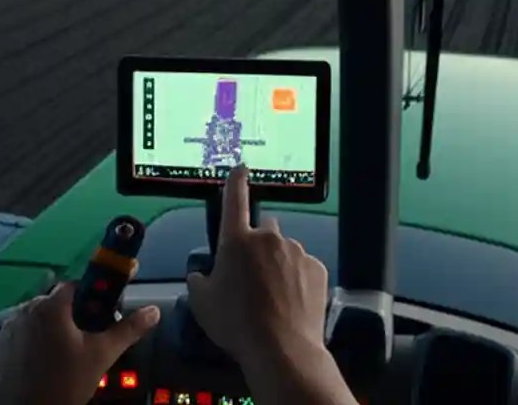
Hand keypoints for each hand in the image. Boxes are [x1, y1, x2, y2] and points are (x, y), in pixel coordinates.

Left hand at [0, 281, 159, 404]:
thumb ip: (128, 329)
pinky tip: (47, 359)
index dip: (92, 295)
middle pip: (57, 301)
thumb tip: (154, 311)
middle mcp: (26, 308)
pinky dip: (37, 338)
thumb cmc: (65, 382)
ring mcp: (11, 325)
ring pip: (40, 316)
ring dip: (54, 326)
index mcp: (51, 306)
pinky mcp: (2, 342)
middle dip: (74, 314)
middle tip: (87, 339)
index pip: (75, 285)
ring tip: (67, 353)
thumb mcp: (101, 355)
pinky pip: (25, 330)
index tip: (102, 313)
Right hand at [186, 165, 329, 365]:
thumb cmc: (237, 324)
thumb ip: (199, 280)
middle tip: (252, 275)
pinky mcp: (317, 268)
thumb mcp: (202, 303)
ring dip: (278, 265)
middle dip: (258, 246)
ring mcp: (296, 252)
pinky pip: (303, 267)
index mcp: (237, 241)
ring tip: (272, 298)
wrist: (281, 348)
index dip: (236, 182)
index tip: (240, 169)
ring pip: (285, 251)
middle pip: (263, 230)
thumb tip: (202, 275)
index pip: (235, 200)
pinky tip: (290, 303)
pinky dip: (297, 279)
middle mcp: (269, 239)